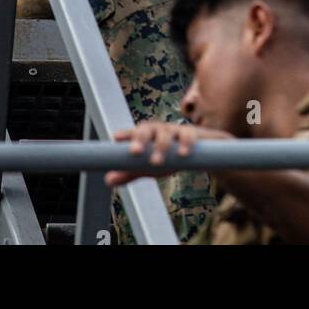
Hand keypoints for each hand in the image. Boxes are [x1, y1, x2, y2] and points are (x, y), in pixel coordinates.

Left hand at [104, 120, 231, 186]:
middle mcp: (160, 130)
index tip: (116, 137)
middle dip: (141, 138)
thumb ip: (130, 172)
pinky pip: (189, 135)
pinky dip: (186, 143)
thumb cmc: (169, 155)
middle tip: (134, 152)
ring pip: (167, 133)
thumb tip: (108, 180)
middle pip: (148, 128)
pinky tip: (184, 154)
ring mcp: (176, 130)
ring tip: (156, 162)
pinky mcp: (192, 133)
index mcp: (148, 136)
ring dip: (161, 145)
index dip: (126, 134)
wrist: (200, 148)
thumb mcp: (150, 166)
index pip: (135, 132)